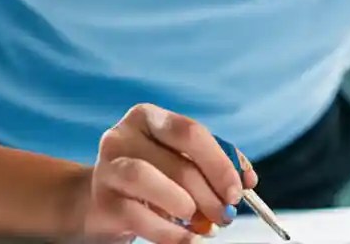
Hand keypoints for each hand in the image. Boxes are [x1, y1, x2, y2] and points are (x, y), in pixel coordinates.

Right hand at [79, 103, 258, 242]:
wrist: (103, 202)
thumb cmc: (152, 177)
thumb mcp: (181, 161)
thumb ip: (215, 164)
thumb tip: (247, 180)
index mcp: (148, 117)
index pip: (189, 132)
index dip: (218, 163)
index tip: (238, 190)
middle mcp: (123, 135)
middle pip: (175, 161)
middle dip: (209, 194)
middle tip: (226, 215)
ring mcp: (108, 167)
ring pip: (146, 179)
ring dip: (184, 204)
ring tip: (203, 224)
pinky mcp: (102, 201)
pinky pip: (138, 216)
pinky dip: (170, 233)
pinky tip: (188, 240)